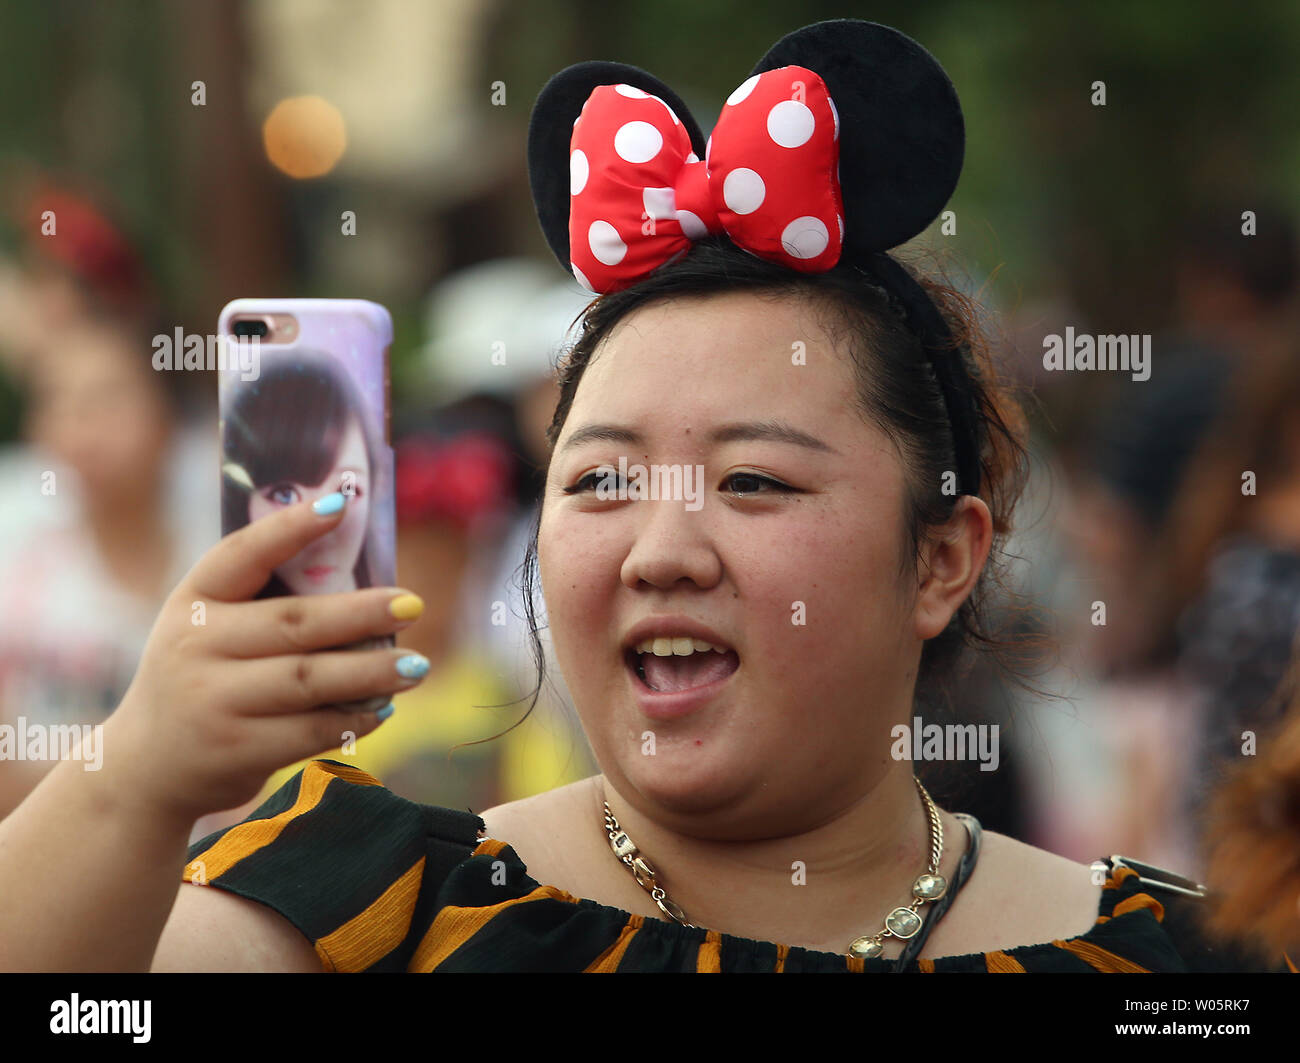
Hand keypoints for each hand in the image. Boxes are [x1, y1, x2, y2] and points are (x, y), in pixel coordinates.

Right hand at [103, 492, 426, 823]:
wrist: (146, 766)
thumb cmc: (205, 676)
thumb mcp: (212, 628)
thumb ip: (267, 603)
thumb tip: (369, 584)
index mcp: (195, 599)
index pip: (244, 553)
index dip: (292, 527)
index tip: (341, 504)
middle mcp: (197, 645)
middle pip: (295, 622)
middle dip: (361, 612)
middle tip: (411, 604)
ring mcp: (213, 700)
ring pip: (309, 679)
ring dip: (371, 671)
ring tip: (417, 665)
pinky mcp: (235, 749)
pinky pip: (309, 730)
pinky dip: (354, 717)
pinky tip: (384, 707)